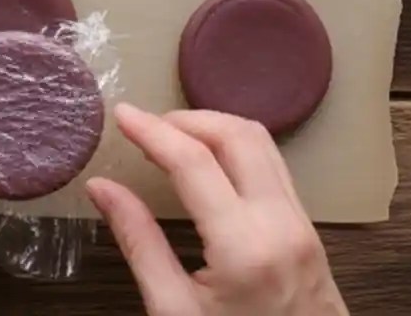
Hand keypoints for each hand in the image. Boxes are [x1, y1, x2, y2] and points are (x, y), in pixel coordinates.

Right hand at [87, 104, 346, 315]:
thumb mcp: (173, 311)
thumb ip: (138, 244)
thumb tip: (102, 188)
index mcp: (243, 247)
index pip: (194, 162)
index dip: (152, 131)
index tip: (121, 115)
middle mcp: (281, 223)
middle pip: (236, 135)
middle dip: (186, 119)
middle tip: (145, 126)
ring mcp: (302, 223)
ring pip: (262, 142)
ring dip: (214, 127)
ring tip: (170, 135)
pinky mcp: (308, 228)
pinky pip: (274, 165)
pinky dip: (237, 147)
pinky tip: (207, 160)